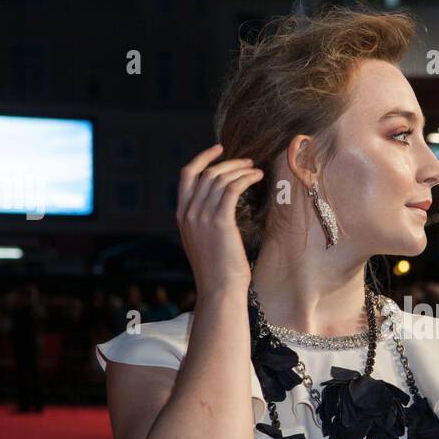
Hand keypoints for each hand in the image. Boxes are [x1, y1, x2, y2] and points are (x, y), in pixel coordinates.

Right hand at [176, 143, 263, 296]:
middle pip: (206, 173)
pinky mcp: (219, 221)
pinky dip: (245, 179)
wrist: (220, 289)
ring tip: (256, 171)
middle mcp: (188, 212)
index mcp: (182, 215)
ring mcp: (201, 216)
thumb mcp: (203, 241)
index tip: (219, 149)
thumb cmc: (218, 270)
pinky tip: (256, 178)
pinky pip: (231, 188)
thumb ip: (204, 221)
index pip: (186, 175)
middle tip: (248, 162)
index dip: (202, 158)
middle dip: (229, 163)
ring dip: (241, 170)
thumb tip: (221, 204)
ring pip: (220, 179)